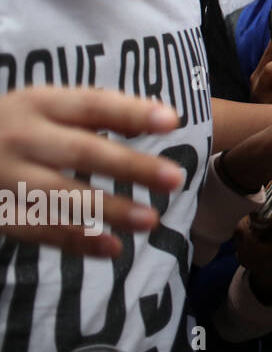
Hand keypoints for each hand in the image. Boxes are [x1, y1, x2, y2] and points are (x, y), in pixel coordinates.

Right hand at [0, 87, 184, 256]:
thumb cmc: (13, 125)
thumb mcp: (46, 105)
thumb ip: (97, 111)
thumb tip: (163, 117)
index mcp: (39, 103)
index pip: (92, 105)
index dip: (132, 112)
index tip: (172, 121)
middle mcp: (22, 137)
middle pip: (81, 151)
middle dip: (130, 165)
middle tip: (175, 177)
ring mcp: (5, 176)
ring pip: (61, 194)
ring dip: (108, 208)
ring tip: (151, 220)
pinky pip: (37, 228)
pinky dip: (75, 240)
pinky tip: (112, 248)